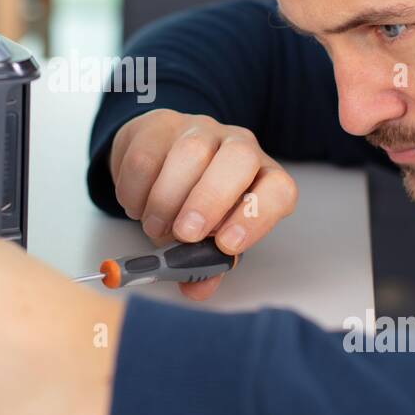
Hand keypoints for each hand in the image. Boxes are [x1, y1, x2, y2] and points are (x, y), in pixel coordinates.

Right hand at [110, 109, 297, 300]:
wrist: (158, 162)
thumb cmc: (192, 206)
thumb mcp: (206, 239)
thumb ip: (205, 266)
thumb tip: (197, 288)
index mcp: (261, 178)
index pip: (278, 189)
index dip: (257, 217)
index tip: (227, 245)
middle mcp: (238, 147)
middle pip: (239, 158)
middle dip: (210, 199)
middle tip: (184, 234)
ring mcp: (199, 130)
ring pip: (190, 152)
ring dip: (167, 198)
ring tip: (155, 227)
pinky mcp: (160, 125)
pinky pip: (146, 153)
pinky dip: (136, 189)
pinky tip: (137, 206)